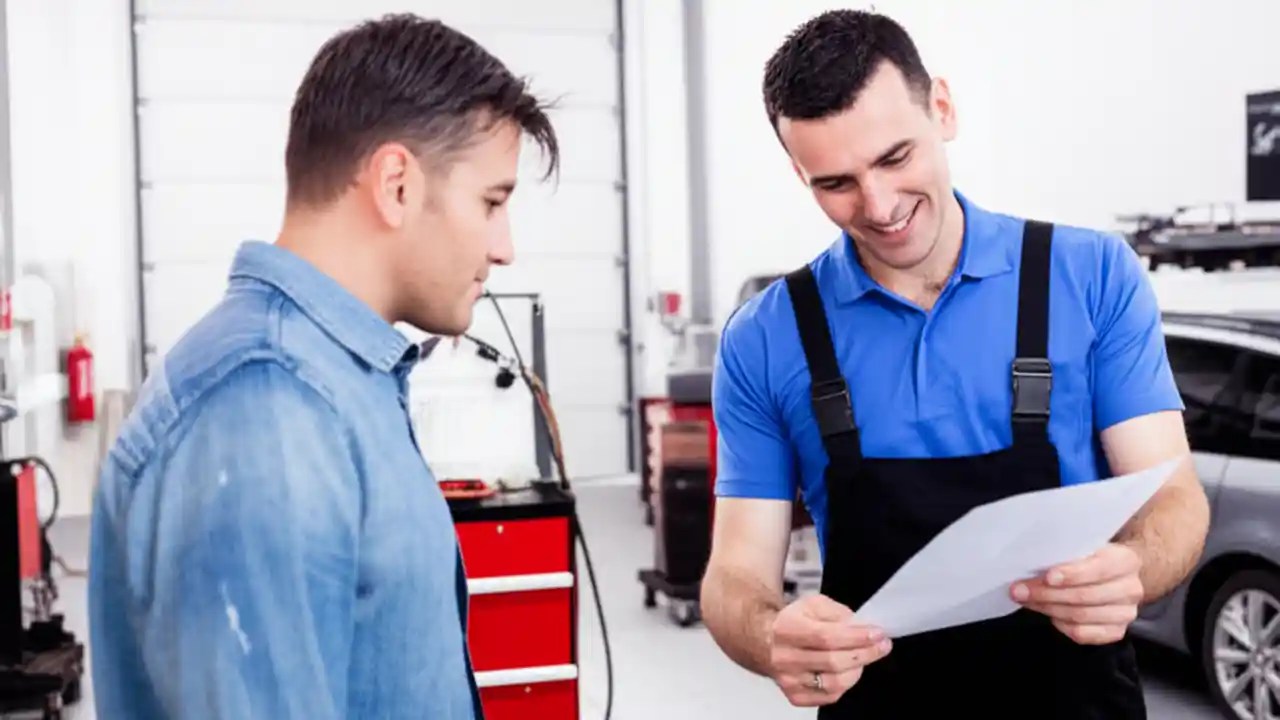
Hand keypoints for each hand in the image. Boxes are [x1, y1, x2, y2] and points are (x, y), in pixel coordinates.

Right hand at [766, 593, 891, 706]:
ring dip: (857, 670)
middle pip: (832, 662)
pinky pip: (829, 696)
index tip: (877, 634)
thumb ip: (838, 613)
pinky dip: (845, 684)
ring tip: (865, 657)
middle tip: (882, 645)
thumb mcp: (813, 604)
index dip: (856, 637)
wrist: (766, 641)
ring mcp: (788, 679)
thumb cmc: (793, 622)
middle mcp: (784, 657)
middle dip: (864, 653)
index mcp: (787, 628)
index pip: (826, 637)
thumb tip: (861, 627)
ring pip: (833, 683)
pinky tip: (849, 670)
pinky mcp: (794, 695)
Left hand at [1011, 542, 1144, 644]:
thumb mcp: (1085, 547)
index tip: (1047, 577)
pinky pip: (1083, 634)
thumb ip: (1067, 553)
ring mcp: (1125, 613)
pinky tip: (1050, 615)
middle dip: (1047, 594)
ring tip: (1026, 600)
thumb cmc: (1092, 557)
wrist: (1116, 573)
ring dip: (1048, 609)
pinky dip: (1062, 625)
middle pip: (1085, 596)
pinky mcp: (1116, 632)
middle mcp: (1130, 589)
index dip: (1072, 574)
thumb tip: (1031, 565)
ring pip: (1081, 617)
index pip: (1099, 569)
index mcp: (1125, 561)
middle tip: (1019, 590)